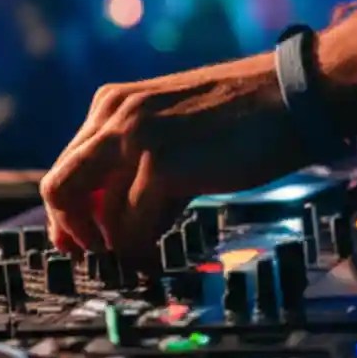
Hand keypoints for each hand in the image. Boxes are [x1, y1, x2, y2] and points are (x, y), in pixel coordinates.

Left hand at [39, 53, 304, 265]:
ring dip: (118, 248)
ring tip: (140, 262)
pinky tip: (155, 258)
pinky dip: (142, 251)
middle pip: (60, 189)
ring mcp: (135, 139)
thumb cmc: (245, 116)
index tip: (80, 242)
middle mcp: (114, 116)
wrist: (295, 95)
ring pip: (98, 217)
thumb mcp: (174, 129)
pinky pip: (133, 227)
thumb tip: (116, 220)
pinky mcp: (162, 166)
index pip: (67, 166)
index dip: (69, 212)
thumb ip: (138, 164)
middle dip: (73, 232)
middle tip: (96, 258)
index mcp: (112, 104)